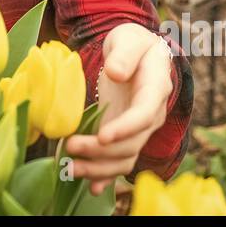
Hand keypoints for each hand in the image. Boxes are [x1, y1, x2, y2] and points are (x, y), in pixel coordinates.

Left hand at [65, 23, 173, 195]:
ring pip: (125, 157)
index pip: (145, 114)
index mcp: (155, 88)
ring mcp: (138, 129)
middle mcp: (151, 114)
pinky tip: (91, 188)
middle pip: (132, 142)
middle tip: (70, 147)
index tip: (103, 136)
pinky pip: (119, 161)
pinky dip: (106, 176)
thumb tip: (116, 73)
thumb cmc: (132, 42)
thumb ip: (124, 55)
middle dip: (102, 150)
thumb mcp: (129, 38)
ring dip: (100, 169)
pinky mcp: (125, 136)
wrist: (137, 53)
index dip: (126, 128)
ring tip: (71, 169)